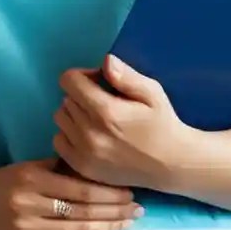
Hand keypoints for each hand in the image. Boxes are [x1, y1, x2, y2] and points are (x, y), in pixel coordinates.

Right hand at [0, 158, 142, 229]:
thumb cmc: (2, 182)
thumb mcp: (26, 168)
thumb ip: (57, 168)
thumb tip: (95, 166)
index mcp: (32, 180)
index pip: (79, 189)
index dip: (108, 193)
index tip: (130, 192)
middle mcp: (29, 205)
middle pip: (82, 213)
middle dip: (115, 212)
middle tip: (138, 210)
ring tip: (127, 224)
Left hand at [53, 55, 190, 189]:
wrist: (171, 164)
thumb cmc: (162, 124)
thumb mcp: (152, 93)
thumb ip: (126, 76)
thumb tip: (105, 62)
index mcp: (106, 111)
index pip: (69, 81)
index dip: (82, 76)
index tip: (98, 82)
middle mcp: (89, 132)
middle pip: (66, 98)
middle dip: (81, 95)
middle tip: (103, 102)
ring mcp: (83, 152)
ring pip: (61, 118)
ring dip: (74, 114)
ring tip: (97, 120)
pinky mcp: (81, 167)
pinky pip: (58, 140)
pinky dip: (69, 135)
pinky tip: (90, 136)